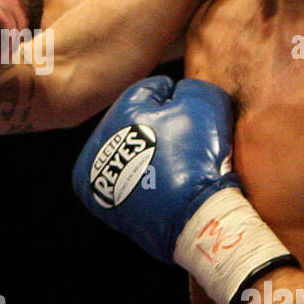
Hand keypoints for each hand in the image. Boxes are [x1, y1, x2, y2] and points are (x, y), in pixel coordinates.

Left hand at [72, 76, 238, 261]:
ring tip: (175, 164)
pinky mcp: (105, 203)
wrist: (189, 217)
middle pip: (135, 121)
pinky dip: (142, 180)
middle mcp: (100, 141)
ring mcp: (99, 174)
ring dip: (147, 153)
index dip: (175, 95)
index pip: (150, 90)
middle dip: (158, 124)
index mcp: (120, 110)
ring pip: (128, 153)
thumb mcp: (204, 104)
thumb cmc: (195, 157)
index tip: (189, 106)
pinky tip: (163, 185)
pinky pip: (127, 182)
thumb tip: (181, 91)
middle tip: (184, 137)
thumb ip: (191, 87)